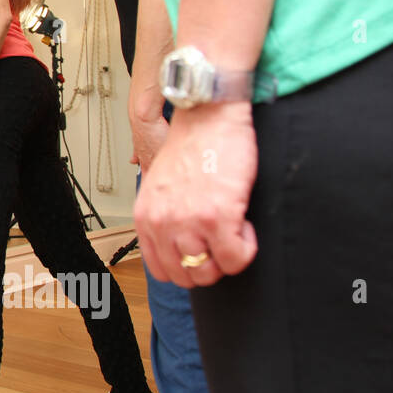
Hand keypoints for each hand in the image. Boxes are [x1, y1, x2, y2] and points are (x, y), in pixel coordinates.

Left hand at [133, 102, 257, 287]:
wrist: (208, 116)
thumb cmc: (191, 146)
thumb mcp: (162, 186)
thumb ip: (165, 215)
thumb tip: (180, 243)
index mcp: (146, 217)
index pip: (161, 269)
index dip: (186, 268)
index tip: (203, 252)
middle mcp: (161, 223)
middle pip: (186, 276)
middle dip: (210, 267)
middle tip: (223, 243)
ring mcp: (188, 222)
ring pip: (209, 272)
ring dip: (228, 258)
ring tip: (234, 230)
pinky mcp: (217, 216)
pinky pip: (235, 258)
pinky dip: (246, 249)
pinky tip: (246, 226)